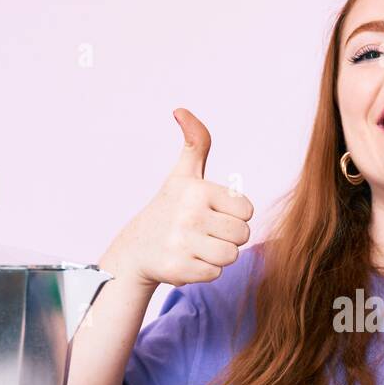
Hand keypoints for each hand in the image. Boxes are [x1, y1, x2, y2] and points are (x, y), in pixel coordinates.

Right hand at [102, 108, 253, 288]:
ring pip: (231, 256)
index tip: (212, 213)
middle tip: (205, 233)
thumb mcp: (183, 175)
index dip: (234, 215)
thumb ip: (195, 143)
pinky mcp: (177, 268)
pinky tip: (186, 260)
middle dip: (228, 237)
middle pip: (242, 235)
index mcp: (197, 190)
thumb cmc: (169, 209)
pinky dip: (204, 271)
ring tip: (197, 247)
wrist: (136, 249)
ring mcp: (181, 243)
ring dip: (218, 256)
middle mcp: (188, 214)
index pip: (246, 210)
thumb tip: (181, 110)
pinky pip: (215, 274)